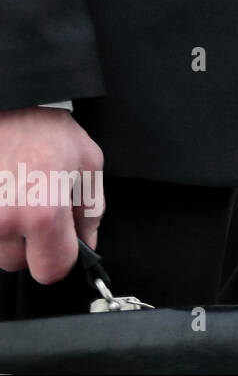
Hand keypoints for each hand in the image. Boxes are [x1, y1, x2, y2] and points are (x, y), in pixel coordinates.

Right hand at [0, 107, 104, 282]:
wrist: (9, 104)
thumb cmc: (47, 130)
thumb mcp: (87, 165)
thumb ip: (91, 212)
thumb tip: (86, 246)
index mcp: (44, 214)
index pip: (51, 271)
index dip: (61, 259)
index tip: (62, 244)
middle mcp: (5, 221)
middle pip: (18, 264)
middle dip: (30, 244)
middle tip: (35, 208)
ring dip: (7, 234)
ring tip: (16, 197)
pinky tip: (2, 195)